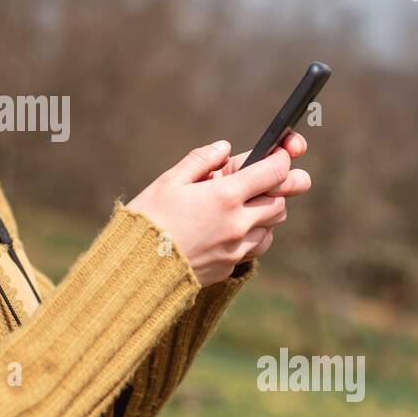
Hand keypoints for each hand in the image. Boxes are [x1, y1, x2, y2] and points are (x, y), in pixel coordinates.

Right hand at [125, 137, 311, 286]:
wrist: (136, 268)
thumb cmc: (148, 219)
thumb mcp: (169, 181)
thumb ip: (200, 161)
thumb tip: (223, 148)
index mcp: (224, 196)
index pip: (273, 173)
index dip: (281, 159)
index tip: (279, 154)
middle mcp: (237, 224)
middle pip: (279, 203)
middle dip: (276, 190)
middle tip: (259, 182)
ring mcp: (235, 249)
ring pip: (271, 228)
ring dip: (264, 215)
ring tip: (242, 207)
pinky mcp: (228, 267)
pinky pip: (254, 250)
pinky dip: (252, 237)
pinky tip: (232, 230)